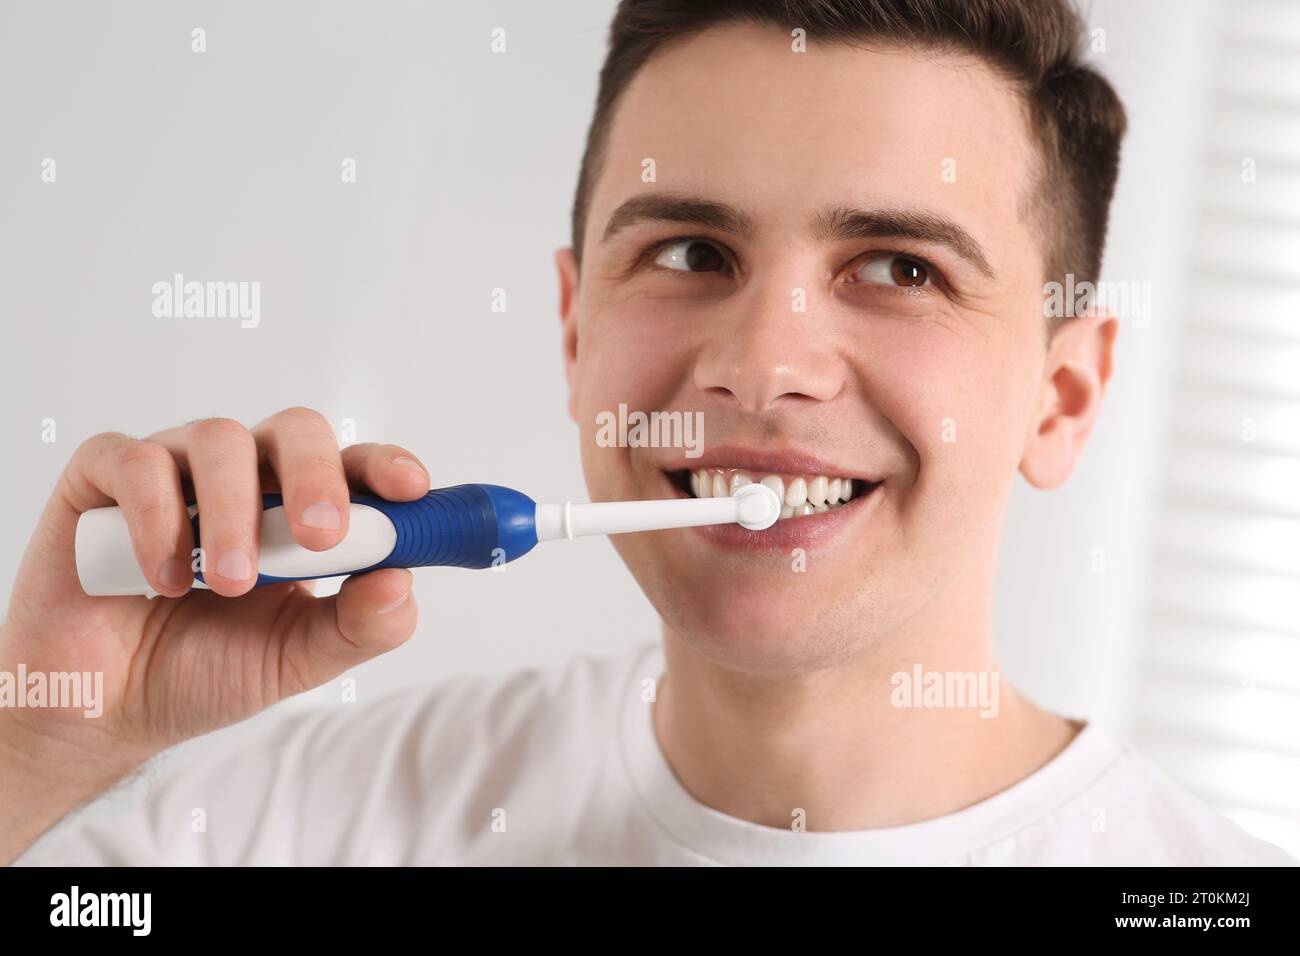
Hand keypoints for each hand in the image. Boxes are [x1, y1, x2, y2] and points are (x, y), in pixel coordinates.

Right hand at [0, 407, 427, 860]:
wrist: (107, 709)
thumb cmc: (207, 669)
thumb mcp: (297, 658)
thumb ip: (358, 626)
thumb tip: (405, 583)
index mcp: (303, 511)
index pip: (355, 466)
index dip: (386, 466)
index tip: (411, 489)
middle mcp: (247, 477)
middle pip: (296, 430)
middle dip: (317, 475)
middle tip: (321, 536)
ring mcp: (177, 470)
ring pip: (220, 439)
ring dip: (235, 513)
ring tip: (230, 583)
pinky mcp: (105, 478)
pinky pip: (137, 462)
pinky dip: (157, 518)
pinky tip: (165, 580)